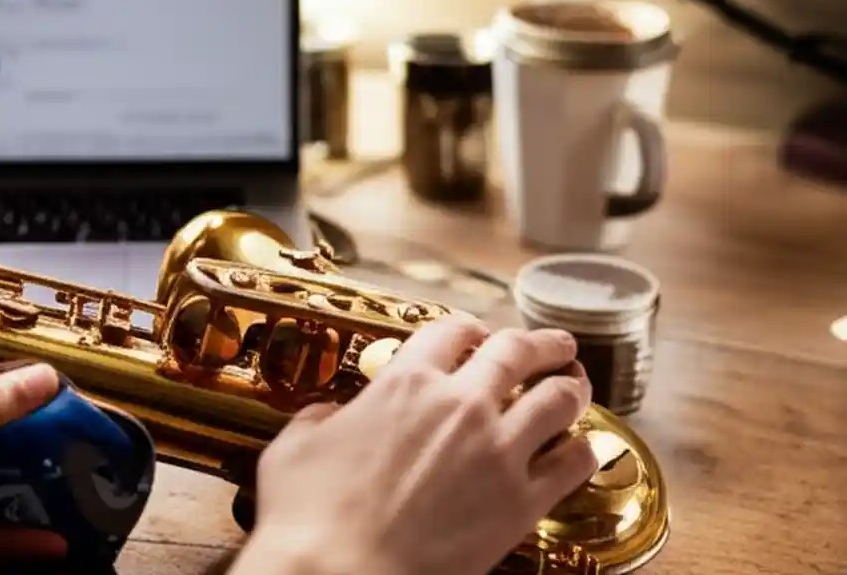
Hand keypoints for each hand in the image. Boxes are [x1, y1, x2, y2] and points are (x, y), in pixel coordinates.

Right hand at [232, 316, 597, 574]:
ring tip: (577, 383)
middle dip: (541, 343)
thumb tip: (330, 416)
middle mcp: (460, 405)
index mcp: (405, 383)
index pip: (451, 330)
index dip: (468, 328)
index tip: (476, 335)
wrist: (341, 574)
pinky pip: (573, 463)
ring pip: (559, 398)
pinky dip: (583, 449)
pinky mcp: (521, 503)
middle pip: (517, 351)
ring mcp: (498, 452)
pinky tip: (581, 447)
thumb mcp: (294, 448)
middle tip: (553, 344)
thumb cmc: (308, 517)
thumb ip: (319, 420)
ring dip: (572, 385)